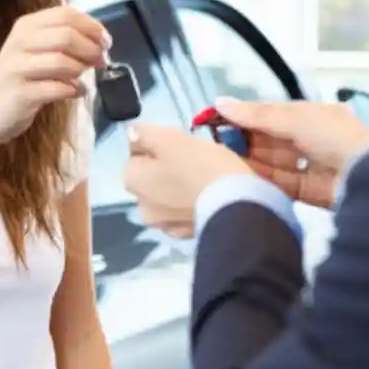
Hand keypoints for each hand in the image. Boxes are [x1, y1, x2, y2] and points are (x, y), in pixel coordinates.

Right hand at [0, 6, 109, 149]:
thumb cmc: (16, 82)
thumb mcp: (34, 52)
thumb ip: (62, 42)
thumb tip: (99, 44)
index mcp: (25, 26)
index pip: (66, 14)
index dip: (92, 26)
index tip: (105, 41)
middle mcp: (19, 42)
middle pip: (67, 35)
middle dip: (91, 49)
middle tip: (100, 61)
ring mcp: (18, 68)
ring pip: (63, 61)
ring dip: (81, 70)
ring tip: (82, 77)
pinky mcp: (21, 93)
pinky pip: (58, 88)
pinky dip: (74, 90)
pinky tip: (75, 92)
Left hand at [123, 124, 251, 238]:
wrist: (237, 207)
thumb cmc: (201, 166)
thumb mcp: (171, 139)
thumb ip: (145, 133)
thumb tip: (131, 133)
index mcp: (133, 181)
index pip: (135, 154)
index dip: (156, 144)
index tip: (178, 143)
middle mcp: (142, 207)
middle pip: (150, 178)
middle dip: (165, 168)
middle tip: (192, 158)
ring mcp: (164, 224)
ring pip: (167, 196)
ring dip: (177, 187)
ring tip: (202, 177)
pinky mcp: (187, 235)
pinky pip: (183, 212)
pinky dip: (190, 204)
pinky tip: (207, 196)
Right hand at [214, 99, 368, 208]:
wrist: (368, 174)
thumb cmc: (333, 136)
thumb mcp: (294, 117)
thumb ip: (257, 114)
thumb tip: (220, 103)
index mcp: (312, 116)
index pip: (270, 115)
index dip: (243, 117)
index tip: (214, 121)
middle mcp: (312, 139)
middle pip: (270, 140)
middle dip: (243, 141)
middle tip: (212, 144)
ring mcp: (312, 166)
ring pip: (273, 163)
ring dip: (250, 161)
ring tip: (220, 160)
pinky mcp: (311, 191)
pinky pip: (281, 184)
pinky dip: (262, 180)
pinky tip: (240, 176)